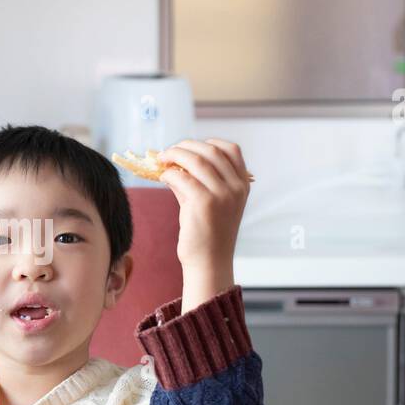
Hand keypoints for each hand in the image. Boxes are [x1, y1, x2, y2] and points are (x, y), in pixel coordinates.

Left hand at [156, 138, 250, 309]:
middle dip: (186, 146)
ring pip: (196, 160)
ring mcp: (222, 194)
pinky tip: (163, 177)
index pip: (231, 150)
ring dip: (175, 155)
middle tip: (168, 152)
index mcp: (243, 184)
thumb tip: (174, 161)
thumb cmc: (207, 234)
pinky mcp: (204, 203)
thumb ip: (196, 180)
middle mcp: (236, 187)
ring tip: (161, 160)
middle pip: (211, 151)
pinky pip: (182, 177)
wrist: (209, 262)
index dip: (209, 142)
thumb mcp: (207, 201)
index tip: (191, 147)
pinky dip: (169, 173)